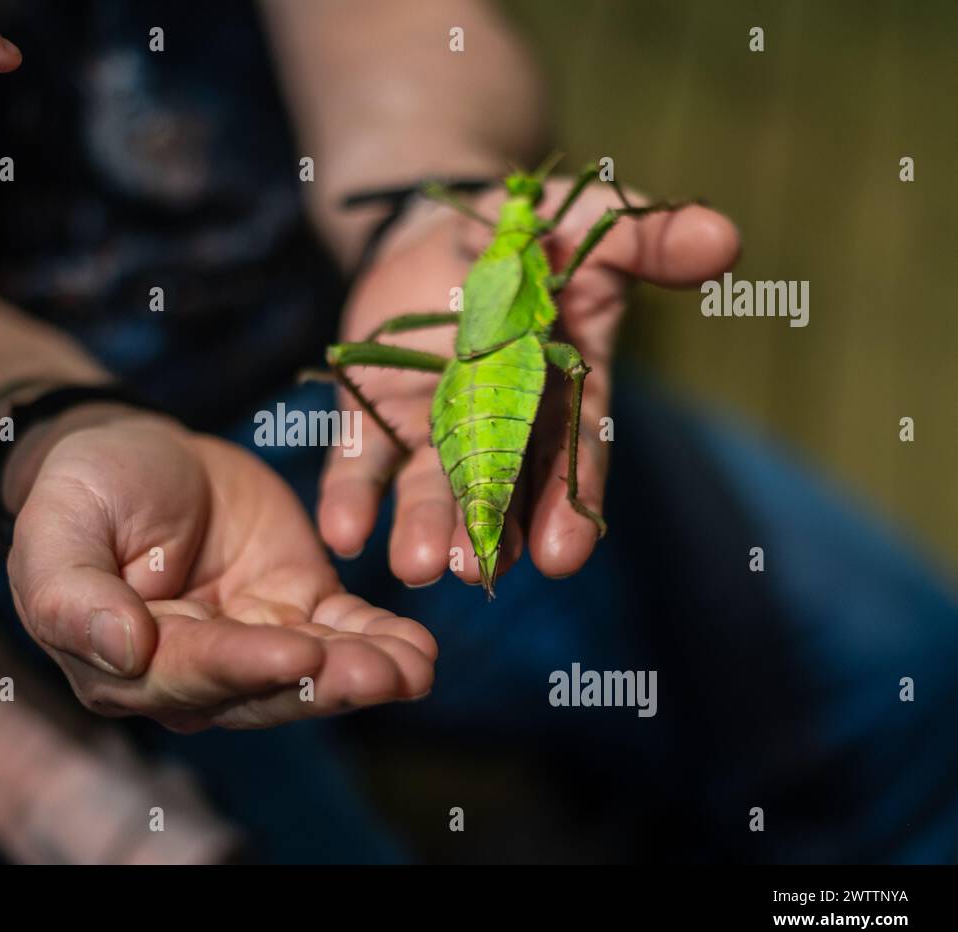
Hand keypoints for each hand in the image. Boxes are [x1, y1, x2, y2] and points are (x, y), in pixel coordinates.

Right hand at [5, 411, 435, 732]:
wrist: (137, 454)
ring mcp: (252, 642)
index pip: (190, 672)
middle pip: (262, 688)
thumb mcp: (59, 525)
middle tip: (381, 675)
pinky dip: (381, 640)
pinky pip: (343, 631)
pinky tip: (418, 648)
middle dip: (323, 683)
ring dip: (364, 673)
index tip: (299, 652)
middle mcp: (193, 671)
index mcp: (124, 663)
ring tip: (414, 667)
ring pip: (311, 671)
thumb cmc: (85, 490)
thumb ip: (71, 593)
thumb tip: (124, 653)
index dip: (245, 665)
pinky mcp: (297, 608)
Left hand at [317, 179, 739, 585]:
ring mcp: (435, 426)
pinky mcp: (374, 413)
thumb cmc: (536, 233)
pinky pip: (360, 460)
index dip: (567, 503)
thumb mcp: (595, 227)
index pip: (571, 456)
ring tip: (416, 567)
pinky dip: (352, 495)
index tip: (562, 553)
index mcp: (565, 393)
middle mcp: (501, 426)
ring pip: (430, 488)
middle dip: (489, 531)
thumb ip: (650, 241)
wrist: (445, 223)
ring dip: (423, 528)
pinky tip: (343, 534)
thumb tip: (725, 240)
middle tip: (479, 572)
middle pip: (498, 488)